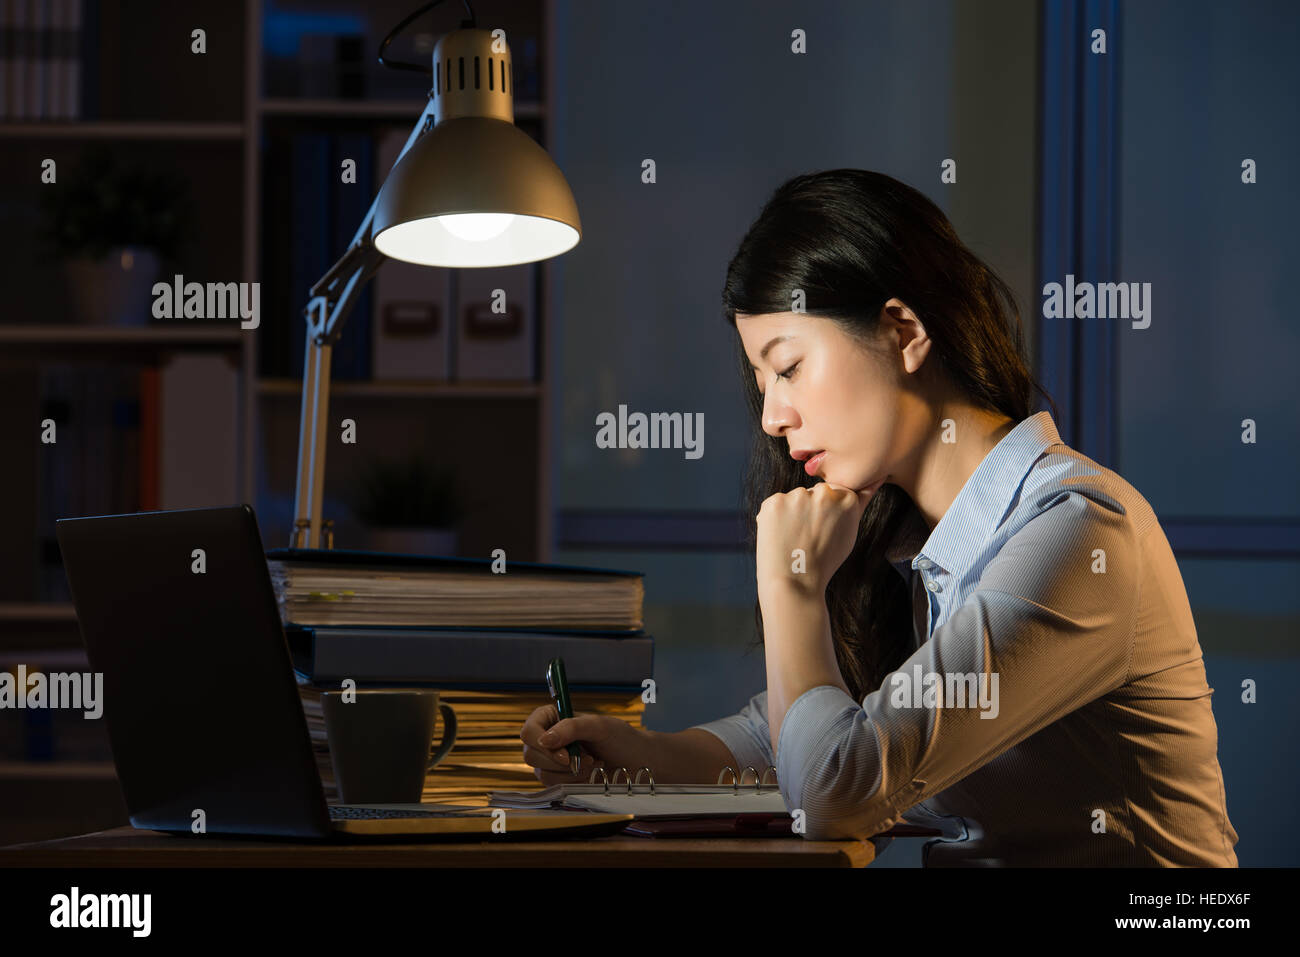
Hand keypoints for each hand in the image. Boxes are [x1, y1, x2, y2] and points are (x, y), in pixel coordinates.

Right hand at [519, 705, 652, 787]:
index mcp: (552, 718)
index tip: (565, 754)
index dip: (541, 744)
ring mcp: (550, 761)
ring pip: (542, 773)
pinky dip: (573, 782)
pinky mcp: (558, 779)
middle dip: (560, 762)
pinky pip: (553, 786)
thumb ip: (571, 727)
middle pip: (530, 754)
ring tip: (592, 764)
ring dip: (570, 773)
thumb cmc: (620, 738)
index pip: (529, 731)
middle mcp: (547, 739)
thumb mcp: (598, 725)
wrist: (636, 762)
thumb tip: (545, 739)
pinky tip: (589, 775)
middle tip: (588, 759)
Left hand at [755, 481, 871, 599]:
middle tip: (807, 537)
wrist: (795, 582)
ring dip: (792, 512)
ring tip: (793, 538)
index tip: (823, 530)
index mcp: (846, 498)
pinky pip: (775, 504)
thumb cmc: (824, 560)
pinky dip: (775, 518)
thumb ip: (860, 503)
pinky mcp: (774, 502)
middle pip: (813, 493)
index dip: (826, 514)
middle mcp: (823, 493)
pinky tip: (780, 536)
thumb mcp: (850, 531)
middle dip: (810, 509)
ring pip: (794, 499)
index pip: (834, 493)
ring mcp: (797, 496)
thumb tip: (876, 478)